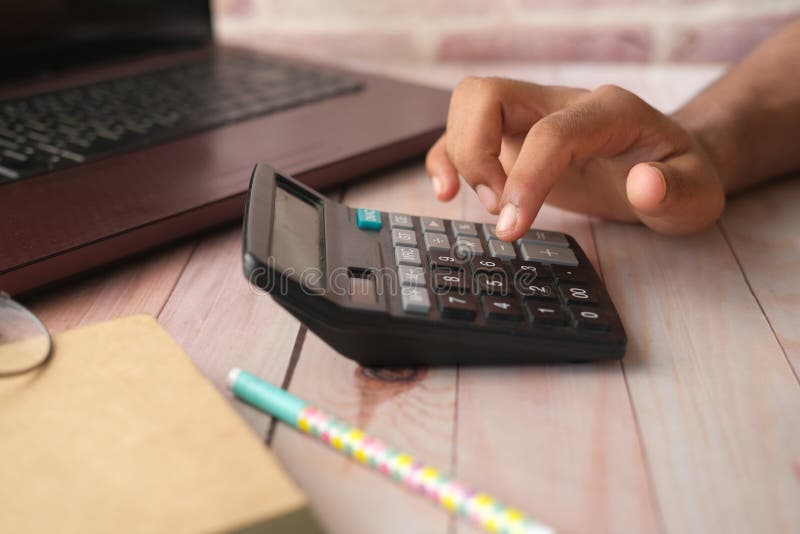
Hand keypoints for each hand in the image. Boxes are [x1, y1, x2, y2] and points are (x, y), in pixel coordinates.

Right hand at [425, 77, 725, 240]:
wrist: (668, 167)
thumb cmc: (679, 179)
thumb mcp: (697, 194)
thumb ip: (676, 190)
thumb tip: (644, 185)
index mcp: (609, 110)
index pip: (551, 132)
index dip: (524, 179)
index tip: (510, 227)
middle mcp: (563, 103)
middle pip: (490, 95)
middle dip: (476, 155)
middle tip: (495, 208)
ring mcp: (533, 115)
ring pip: (470, 104)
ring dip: (459, 155)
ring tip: (484, 204)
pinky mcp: (513, 136)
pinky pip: (464, 130)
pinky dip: (447, 158)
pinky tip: (448, 193)